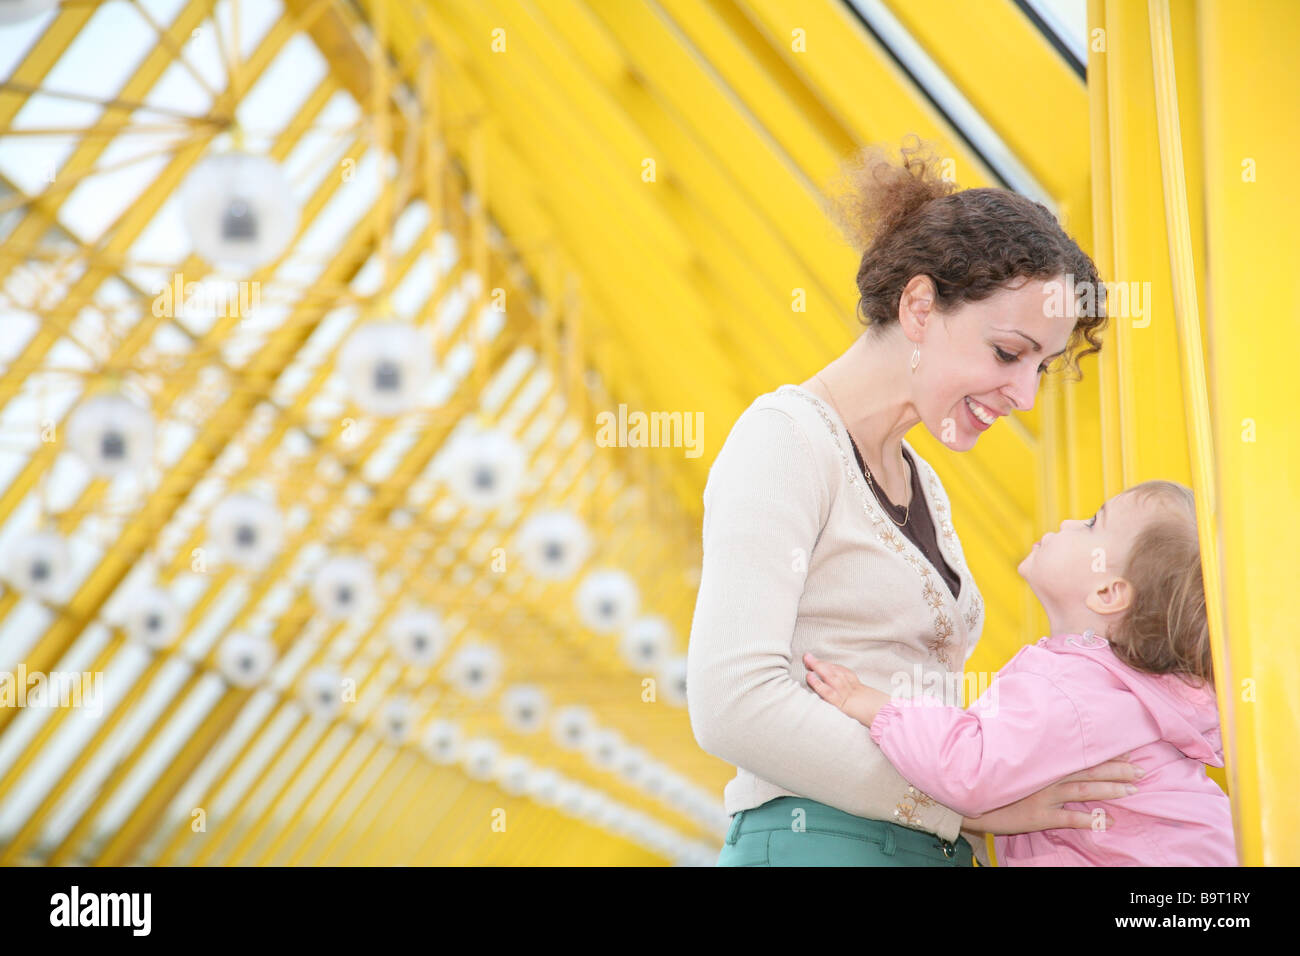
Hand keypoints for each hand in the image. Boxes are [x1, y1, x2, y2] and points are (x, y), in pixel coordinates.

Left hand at [803, 652, 887, 725]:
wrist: (886, 716)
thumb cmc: (881, 711)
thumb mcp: (872, 704)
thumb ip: (864, 701)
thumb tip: (863, 702)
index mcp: (859, 687)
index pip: (845, 673)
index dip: (833, 667)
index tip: (824, 663)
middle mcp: (852, 687)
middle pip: (835, 671)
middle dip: (821, 663)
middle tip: (808, 656)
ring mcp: (846, 693)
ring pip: (830, 676)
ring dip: (817, 666)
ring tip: (806, 660)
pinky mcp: (841, 702)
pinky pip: (827, 691)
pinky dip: (817, 683)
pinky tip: (809, 677)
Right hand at [960, 756, 1144, 834]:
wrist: (969, 792)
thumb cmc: (988, 769)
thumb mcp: (1008, 753)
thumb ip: (1027, 745)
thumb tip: (1040, 733)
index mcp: (1043, 759)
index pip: (1080, 753)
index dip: (1105, 752)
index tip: (1127, 749)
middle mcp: (1047, 775)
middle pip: (1089, 771)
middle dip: (1117, 770)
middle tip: (1141, 770)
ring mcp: (1044, 796)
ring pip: (1084, 791)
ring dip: (1110, 790)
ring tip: (1132, 790)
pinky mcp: (1038, 816)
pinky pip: (1069, 819)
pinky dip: (1089, 820)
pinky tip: (1108, 821)